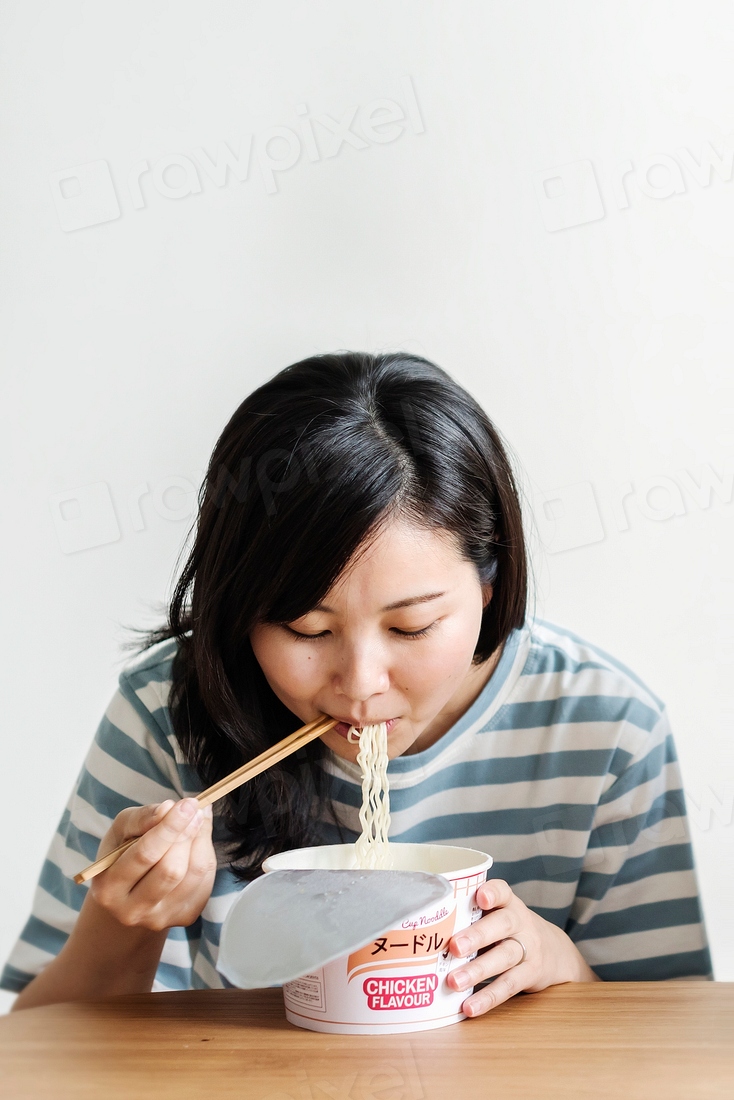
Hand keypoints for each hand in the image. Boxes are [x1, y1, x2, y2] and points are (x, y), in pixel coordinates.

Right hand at [90, 799, 216, 931]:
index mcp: (109, 888)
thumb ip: (142, 818)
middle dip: (187, 833)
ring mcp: (160, 918)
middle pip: (172, 869)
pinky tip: (196, 843)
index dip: (170, 827)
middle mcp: (132, 911)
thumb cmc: (122, 857)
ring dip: (200, 841)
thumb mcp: (120, 832)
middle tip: (195, 809)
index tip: (188, 804)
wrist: (127, 898)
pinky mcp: (184, 917)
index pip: (145, 854)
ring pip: (194, 874)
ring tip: (197, 821)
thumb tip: (169, 808)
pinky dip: (206, 855)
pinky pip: (205, 881)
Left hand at [446, 878, 600, 1016]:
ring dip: (478, 970)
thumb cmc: (508, 930)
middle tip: (454, 946)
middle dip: (477, 936)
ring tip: (454, 982)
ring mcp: (529, 948)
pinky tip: (469, 1007)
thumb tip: (427, 928)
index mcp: (508, 903)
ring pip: (504, 957)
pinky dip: (488, 997)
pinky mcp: (531, 974)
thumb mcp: (497, 916)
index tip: (480, 897)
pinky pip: (509, 986)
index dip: (493, 893)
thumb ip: (471, 916)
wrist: (553, 951)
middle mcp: (521, 923)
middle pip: (502, 925)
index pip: (503, 891)